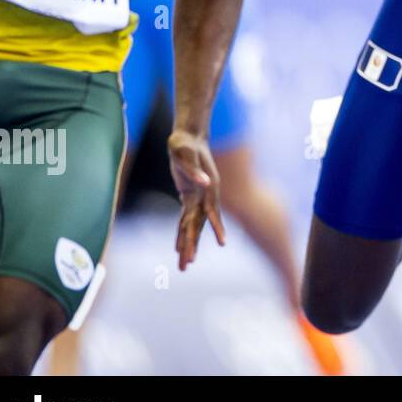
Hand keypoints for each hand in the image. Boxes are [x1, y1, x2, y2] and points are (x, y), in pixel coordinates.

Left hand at [169, 129, 226, 270]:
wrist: (189, 136)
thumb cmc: (186, 144)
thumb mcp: (186, 155)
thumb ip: (195, 171)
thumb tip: (206, 184)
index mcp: (208, 188)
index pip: (212, 212)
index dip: (217, 228)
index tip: (223, 243)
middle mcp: (205, 196)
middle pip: (199, 225)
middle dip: (193, 245)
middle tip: (187, 265)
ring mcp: (197, 197)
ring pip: (192, 226)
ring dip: (188, 244)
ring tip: (184, 265)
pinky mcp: (188, 196)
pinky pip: (185, 219)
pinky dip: (182, 233)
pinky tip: (179, 247)